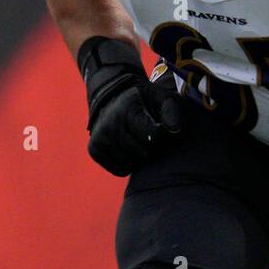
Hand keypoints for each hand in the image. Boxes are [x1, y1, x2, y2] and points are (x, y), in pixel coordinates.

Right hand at [77, 36, 181, 176]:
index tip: (160, 126)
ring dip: (140, 158)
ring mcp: (100, 137)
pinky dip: (128, 164)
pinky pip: (120, 170)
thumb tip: (174, 129)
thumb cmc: (145, 101)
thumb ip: (172, 111)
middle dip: (151, 148)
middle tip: (149, 134)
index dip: (162, 135)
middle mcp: (110, 123)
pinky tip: (128, 149)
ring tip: (138, 140)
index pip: (153, 136)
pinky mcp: (94, 150)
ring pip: (131, 164)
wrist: (114, 97)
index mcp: (128, 109)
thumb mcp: (161, 98)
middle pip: (143, 153)